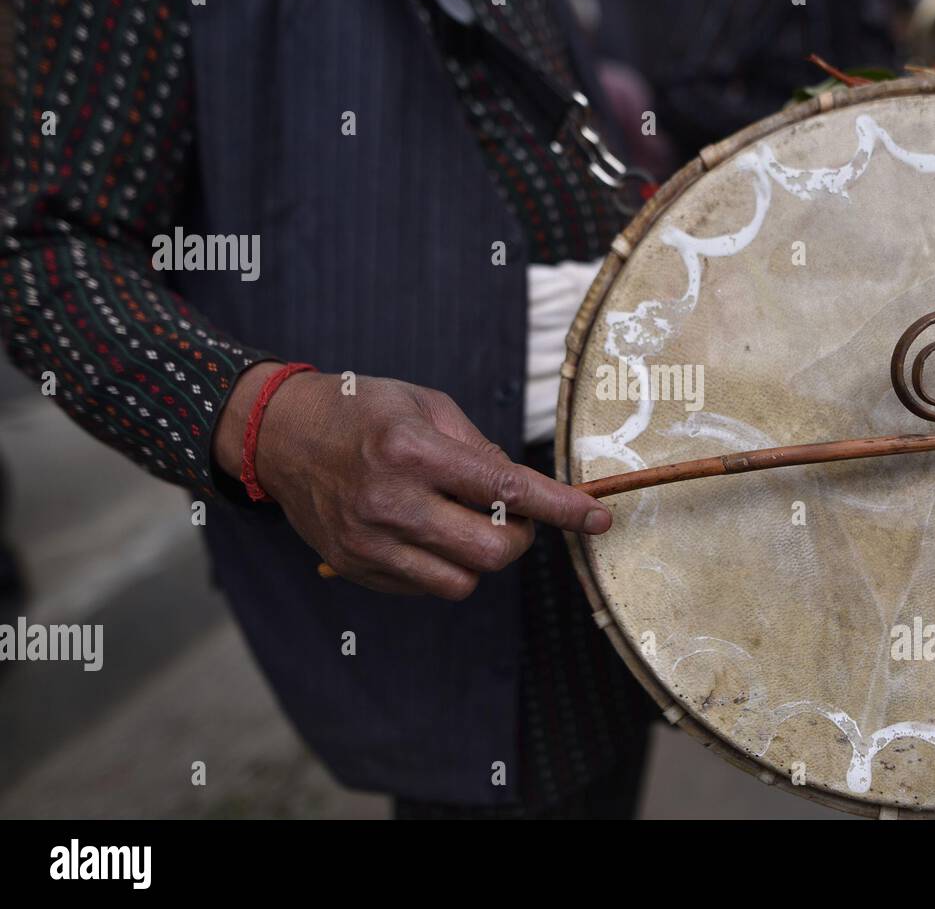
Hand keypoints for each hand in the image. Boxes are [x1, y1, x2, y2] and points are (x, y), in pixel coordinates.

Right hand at [213, 364, 611, 597]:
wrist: (279, 435)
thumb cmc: (359, 409)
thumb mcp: (424, 404)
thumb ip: (478, 449)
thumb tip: (524, 491)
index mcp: (412, 452)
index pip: (506, 491)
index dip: (560, 509)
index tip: (597, 519)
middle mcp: (390, 502)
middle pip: (490, 552)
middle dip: (518, 538)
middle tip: (513, 516)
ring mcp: (369, 542)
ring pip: (461, 581)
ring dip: (480, 556)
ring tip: (465, 522)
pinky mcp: (354, 567)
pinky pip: (425, 587)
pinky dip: (443, 566)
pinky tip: (430, 533)